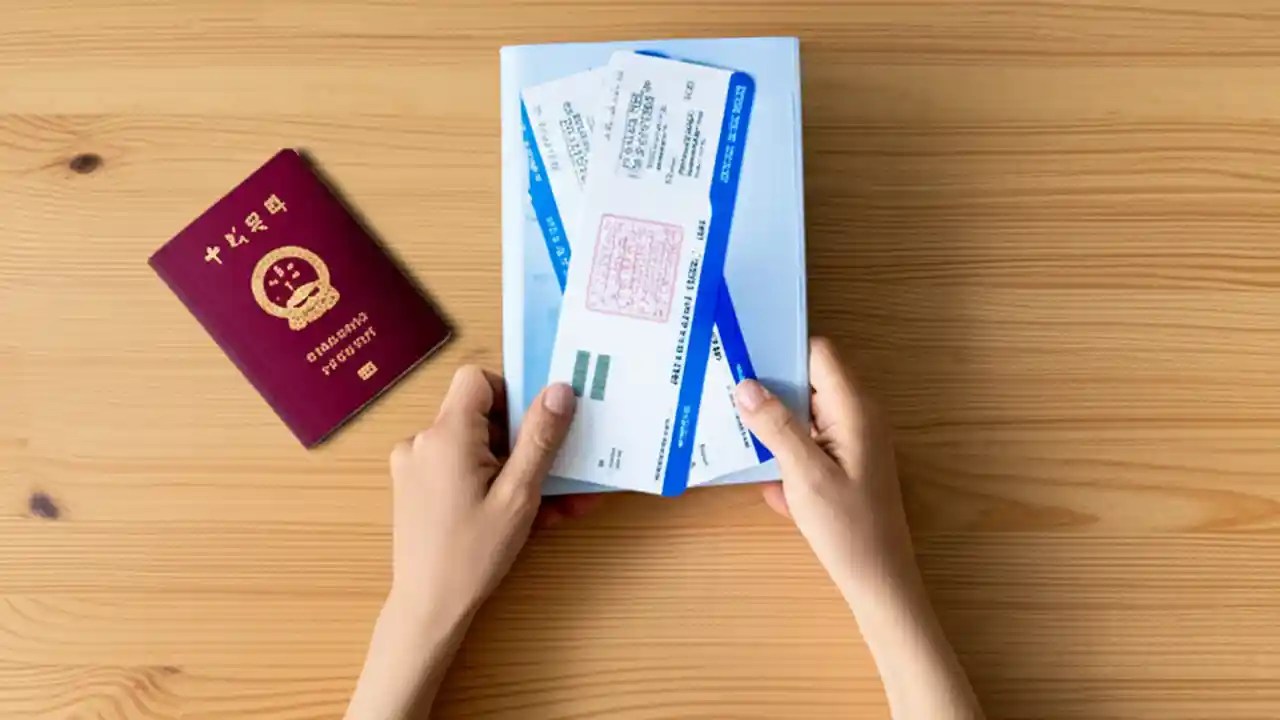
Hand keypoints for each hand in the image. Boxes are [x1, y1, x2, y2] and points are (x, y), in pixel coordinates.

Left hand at [346, 367, 597, 719]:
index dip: (510, 393)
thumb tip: (560, 388)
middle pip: (478, 415)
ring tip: (550, 505)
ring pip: (472, 447)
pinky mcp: (412, 486)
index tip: (535, 427)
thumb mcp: (519, 494)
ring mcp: (413, 465)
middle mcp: (422, 440)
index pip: (477, 378)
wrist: (428, 607)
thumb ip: (540, 438)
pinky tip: (519, 515)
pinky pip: (457, 468)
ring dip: (511, 468)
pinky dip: (488, 483)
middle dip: (521, 440)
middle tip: (555, 472)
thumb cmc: (475, 553)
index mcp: (447, 434)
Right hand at [734, 337, 913, 600]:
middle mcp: (858, 415)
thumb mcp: (804, 475)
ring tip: (734, 427)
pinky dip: (788, 449)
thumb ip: (776, 427)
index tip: (742, 357)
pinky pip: (811, 440)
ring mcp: (854, 439)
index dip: (782, 351)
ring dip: (775, 421)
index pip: (818, 353)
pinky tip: (764, 475)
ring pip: (807, 411)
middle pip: (810, 379)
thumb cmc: (847, 528)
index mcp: (854, 409)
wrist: (879, 580)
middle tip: (727, 390)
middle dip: (771, 385)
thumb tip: (745, 384)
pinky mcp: (846, 462)